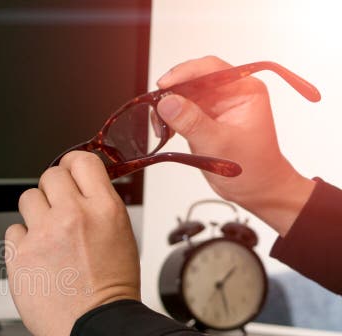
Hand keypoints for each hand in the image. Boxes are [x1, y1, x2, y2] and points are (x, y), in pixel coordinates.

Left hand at [5, 152, 140, 335]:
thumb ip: (99, 210)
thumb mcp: (121, 239)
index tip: (69, 173)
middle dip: (53, 191)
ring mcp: (43, 235)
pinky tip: (37, 259)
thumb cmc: (111, 294)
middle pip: (50, 176)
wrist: (96, 330)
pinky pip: (12, 231)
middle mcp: (73, 216)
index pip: (81, 161)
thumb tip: (82, 191)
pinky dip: (21, 242)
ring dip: (35, 214)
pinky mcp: (19, 256)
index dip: (72, 165)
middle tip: (58, 211)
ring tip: (47, 238)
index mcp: (105, 210)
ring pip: (27, 199)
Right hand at [156, 56, 314, 235]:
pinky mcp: (206, 119)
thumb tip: (167, 102)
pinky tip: (166, 132)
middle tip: (155, 108)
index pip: (211, 69)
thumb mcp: (219, 144)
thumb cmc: (252, 168)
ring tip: (160, 126)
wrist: (256, 189)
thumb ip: (192, 122)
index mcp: (244, 90)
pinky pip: (183, 110)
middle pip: (194, 79)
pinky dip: (170, 119)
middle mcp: (231, 94)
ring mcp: (217, 106)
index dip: (185, 73)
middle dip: (173, 92)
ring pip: (185, 95)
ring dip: (169, 107)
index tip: (164, 85)